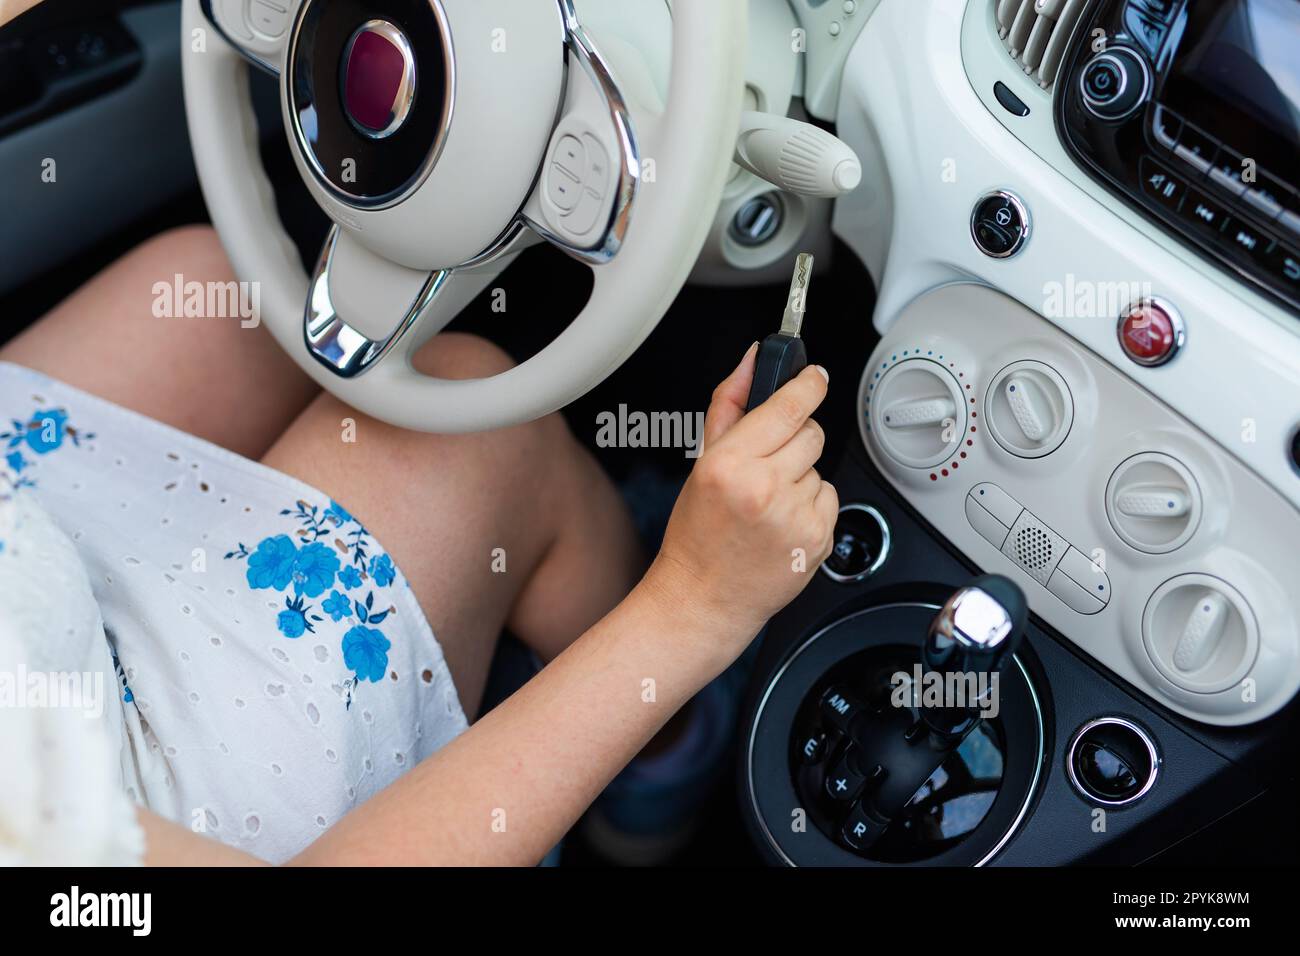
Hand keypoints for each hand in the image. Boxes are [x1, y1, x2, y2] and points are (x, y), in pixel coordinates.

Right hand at [646, 343, 838, 657]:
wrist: (704, 598)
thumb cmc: (697, 535)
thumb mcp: (702, 463)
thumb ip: (729, 405)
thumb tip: (751, 360)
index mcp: (730, 464)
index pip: (788, 406)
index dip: (808, 384)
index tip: (815, 376)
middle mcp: (764, 489)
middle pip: (812, 433)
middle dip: (796, 440)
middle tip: (769, 464)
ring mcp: (795, 517)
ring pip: (820, 468)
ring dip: (801, 477)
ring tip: (769, 503)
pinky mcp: (818, 540)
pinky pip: (829, 500)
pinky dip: (811, 506)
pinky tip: (783, 523)